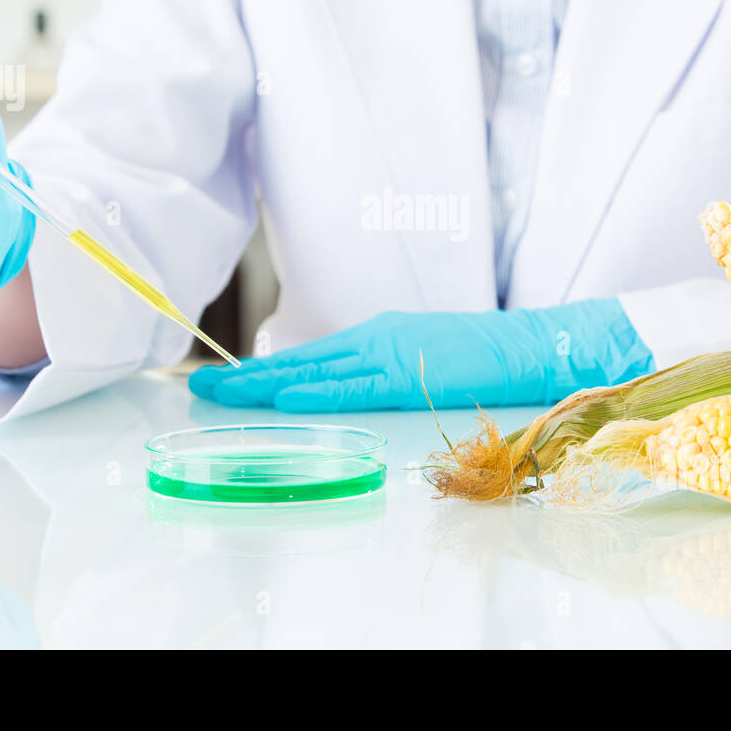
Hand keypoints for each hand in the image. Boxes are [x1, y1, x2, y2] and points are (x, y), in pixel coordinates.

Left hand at [189, 299, 654, 411]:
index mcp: (379, 336)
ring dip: (261, 382)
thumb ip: (392, 374)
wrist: (533, 345)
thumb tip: (361, 393)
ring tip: (218, 391)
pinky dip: (310, 388)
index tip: (228, 378)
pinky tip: (278, 393)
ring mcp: (388, 352)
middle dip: (246, 375)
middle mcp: (374, 337)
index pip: (312, 356)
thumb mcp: (428, 361)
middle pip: (299, 359)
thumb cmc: (487, 359)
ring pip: (312, 369)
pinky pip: (348, 384)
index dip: (266, 369)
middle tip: (198, 382)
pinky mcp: (406, 370)